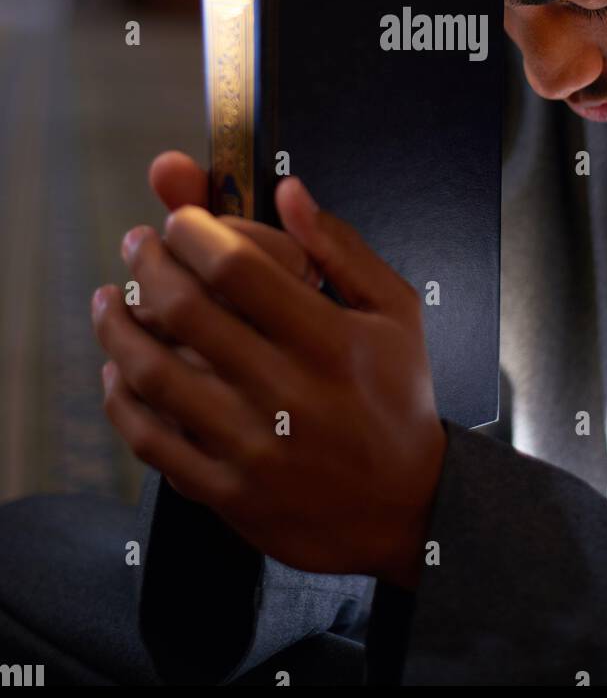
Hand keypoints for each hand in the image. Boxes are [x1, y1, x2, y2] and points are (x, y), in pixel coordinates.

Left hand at [92, 173, 446, 589]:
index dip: (192, 229)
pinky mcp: (226, 492)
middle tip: (136, 244)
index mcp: (330, 341)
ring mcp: (251, 448)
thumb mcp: (394, 312)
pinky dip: (119, 399)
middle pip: (184, 310)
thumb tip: (288, 188)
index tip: (179, 217)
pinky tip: (114, 370)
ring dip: (116, 326)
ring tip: (109, 298)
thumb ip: (341, 248)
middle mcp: (287, 393)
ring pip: (153, 375)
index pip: (236, 267)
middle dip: (147, 262)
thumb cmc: (398, 396)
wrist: (406, 508)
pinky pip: (150, 440)